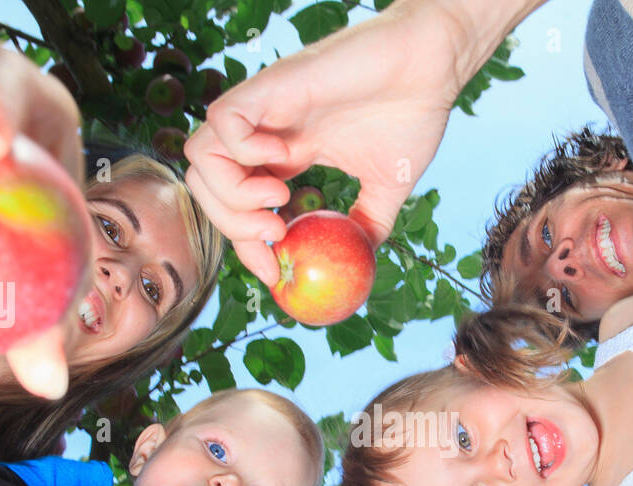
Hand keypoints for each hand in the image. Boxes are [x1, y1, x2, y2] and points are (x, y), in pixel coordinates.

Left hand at [184, 4, 464, 284]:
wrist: (432, 64)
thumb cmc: (412, 112)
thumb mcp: (387, 186)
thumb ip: (368, 222)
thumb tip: (360, 264)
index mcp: (285, 155)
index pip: (237, 208)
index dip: (247, 247)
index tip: (275, 274)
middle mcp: (265, 133)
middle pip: (206, 186)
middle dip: (231, 226)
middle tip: (276, 235)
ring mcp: (264, 109)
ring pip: (200, 157)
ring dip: (230, 193)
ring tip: (277, 199)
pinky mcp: (272, 85)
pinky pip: (222, 120)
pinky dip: (241, 151)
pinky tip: (283, 156)